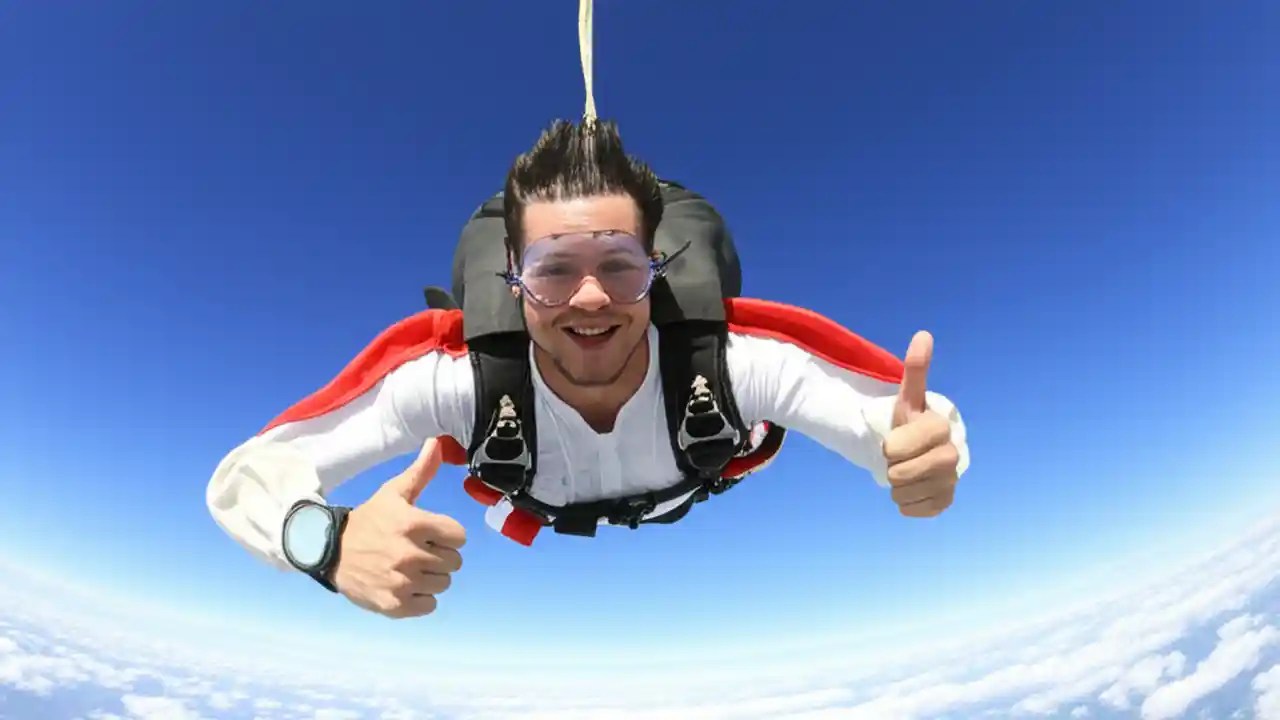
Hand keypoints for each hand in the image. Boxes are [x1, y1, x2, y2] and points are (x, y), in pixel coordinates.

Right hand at [332, 439, 466, 617]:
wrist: (330, 551)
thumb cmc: (369, 520)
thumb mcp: (393, 493)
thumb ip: (420, 472)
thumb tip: (437, 442)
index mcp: (414, 524)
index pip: (459, 536)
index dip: (448, 535)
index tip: (431, 534)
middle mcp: (410, 554)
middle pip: (454, 562)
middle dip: (440, 556)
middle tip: (418, 551)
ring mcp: (402, 582)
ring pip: (443, 584)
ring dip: (431, 577)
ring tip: (409, 568)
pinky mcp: (394, 605)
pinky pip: (429, 605)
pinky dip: (420, 599)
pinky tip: (404, 586)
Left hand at [884, 331, 959, 517]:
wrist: (916, 454)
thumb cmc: (909, 424)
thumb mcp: (907, 398)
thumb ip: (915, 370)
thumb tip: (923, 334)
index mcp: (941, 428)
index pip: (905, 444)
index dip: (894, 445)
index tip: (892, 442)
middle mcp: (953, 456)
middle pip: (904, 473)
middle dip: (892, 466)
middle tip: (896, 459)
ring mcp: (950, 482)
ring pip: (905, 492)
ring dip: (896, 484)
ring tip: (905, 471)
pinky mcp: (945, 503)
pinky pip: (913, 509)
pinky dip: (905, 502)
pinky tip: (913, 488)